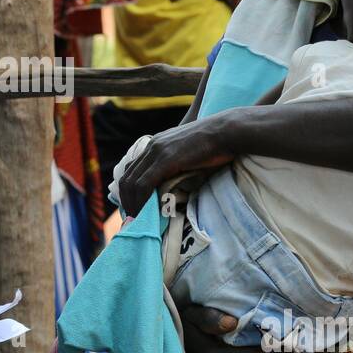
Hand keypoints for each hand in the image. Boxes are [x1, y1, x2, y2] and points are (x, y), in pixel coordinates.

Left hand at [117, 114, 238, 216]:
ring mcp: (157, 151)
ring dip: (132, 204)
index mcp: (156, 144)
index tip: (134, 207)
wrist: (226, 132)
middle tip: (132, 218)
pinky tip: (145, 213)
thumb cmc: (216, 145)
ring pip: (132, 183)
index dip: (129, 191)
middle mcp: (152, 146)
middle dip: (126, 200)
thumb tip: (174, 188)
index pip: (131, 170)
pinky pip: (144, 184)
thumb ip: (177, 166)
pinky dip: (141, 201)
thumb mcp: (189, 155)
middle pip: (127, 177)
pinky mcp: (164, 159)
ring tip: (138, 220)